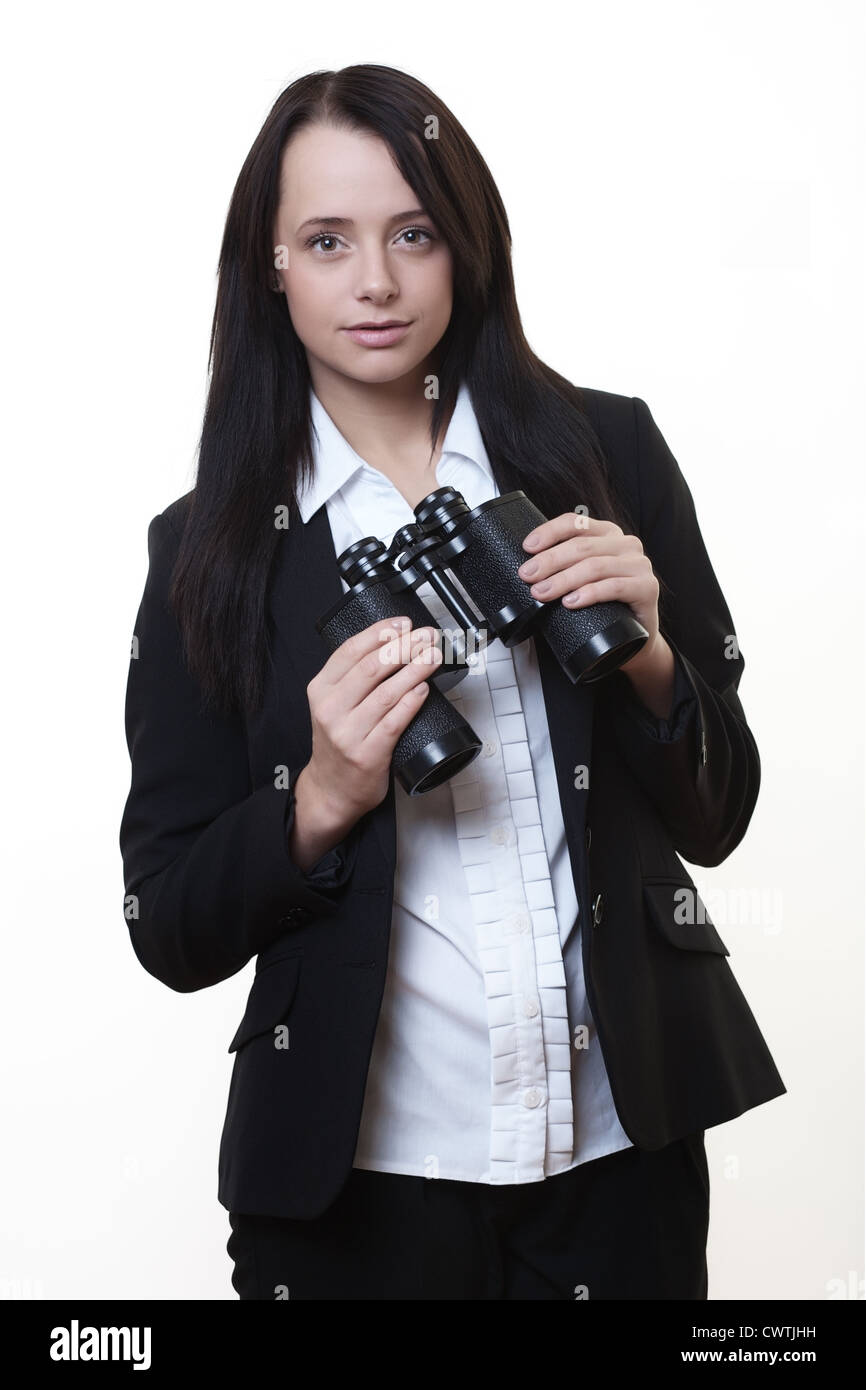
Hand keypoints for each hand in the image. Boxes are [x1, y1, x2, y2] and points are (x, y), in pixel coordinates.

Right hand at [301, 616, 442, 826]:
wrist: (331, 789)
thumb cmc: (339, 742)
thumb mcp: (333, 704)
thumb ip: (353, 678)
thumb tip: (394, 644)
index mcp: (321, 689)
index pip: (351, 651)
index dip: (380, 632)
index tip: (403, 622)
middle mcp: (330, 709)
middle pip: (372, 667)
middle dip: (405, 646)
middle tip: (428, 636)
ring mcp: (347, 733)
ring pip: (386, 693)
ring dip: (415, 669)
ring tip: (434, 656)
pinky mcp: (367, 754)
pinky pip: (393, 723)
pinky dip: (410, 703)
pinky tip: (423, 690)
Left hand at [517, 512, 659, 663]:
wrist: (635, 638)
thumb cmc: (605, 606)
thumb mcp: (581, 579)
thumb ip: (564, 565)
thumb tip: (526, 569)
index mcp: (608, 534)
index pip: (575, 523)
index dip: (549, 532)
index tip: (527, 547)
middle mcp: (626, 544)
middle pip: (581, 546)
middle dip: (549, 561)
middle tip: (527, 576)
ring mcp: (639, 565)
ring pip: (595, 566)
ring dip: (564, 580)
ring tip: (542, 592)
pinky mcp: (648, 588)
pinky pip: (615, 587)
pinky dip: (590, 594)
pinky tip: (572, 601)